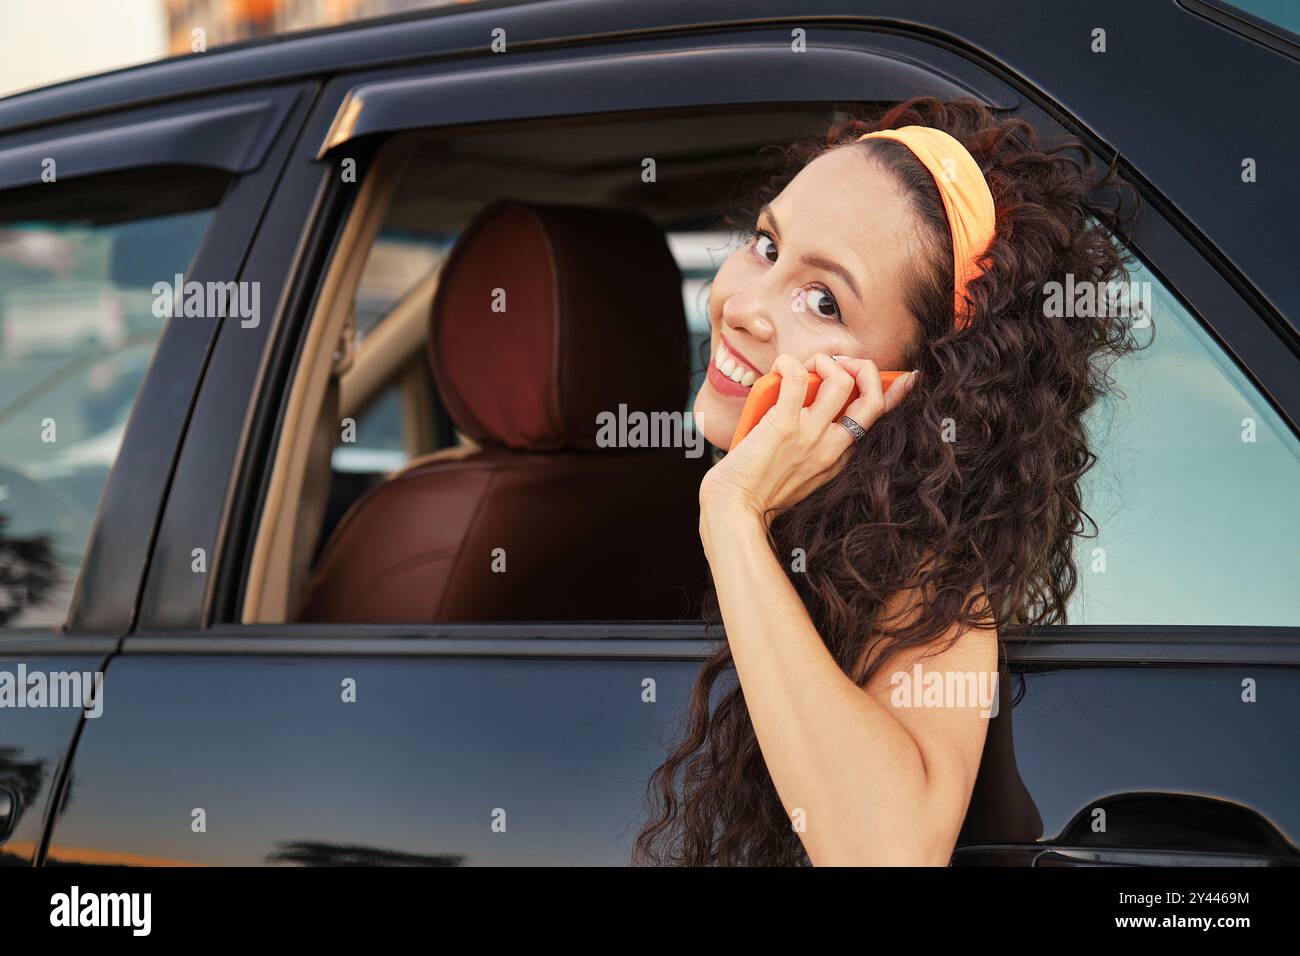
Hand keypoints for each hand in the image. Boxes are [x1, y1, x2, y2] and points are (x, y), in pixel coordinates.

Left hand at [699, 352, 918, 526]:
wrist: (735, 510)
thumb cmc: (760, 492)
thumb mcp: (805, 476)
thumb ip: (816, 451)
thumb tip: (810, 416)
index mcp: (839, 457)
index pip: (879, 420)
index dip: (896, 394)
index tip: (906, 377)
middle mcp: (831, 445)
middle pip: (872, 397)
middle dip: (864, 369)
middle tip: (838, 364)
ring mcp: (809, 435)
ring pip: (840, 381)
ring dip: (824, 362)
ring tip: (804, 367)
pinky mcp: (782, 425)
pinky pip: (797, 379)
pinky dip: (790, 363)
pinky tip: (780, 365)